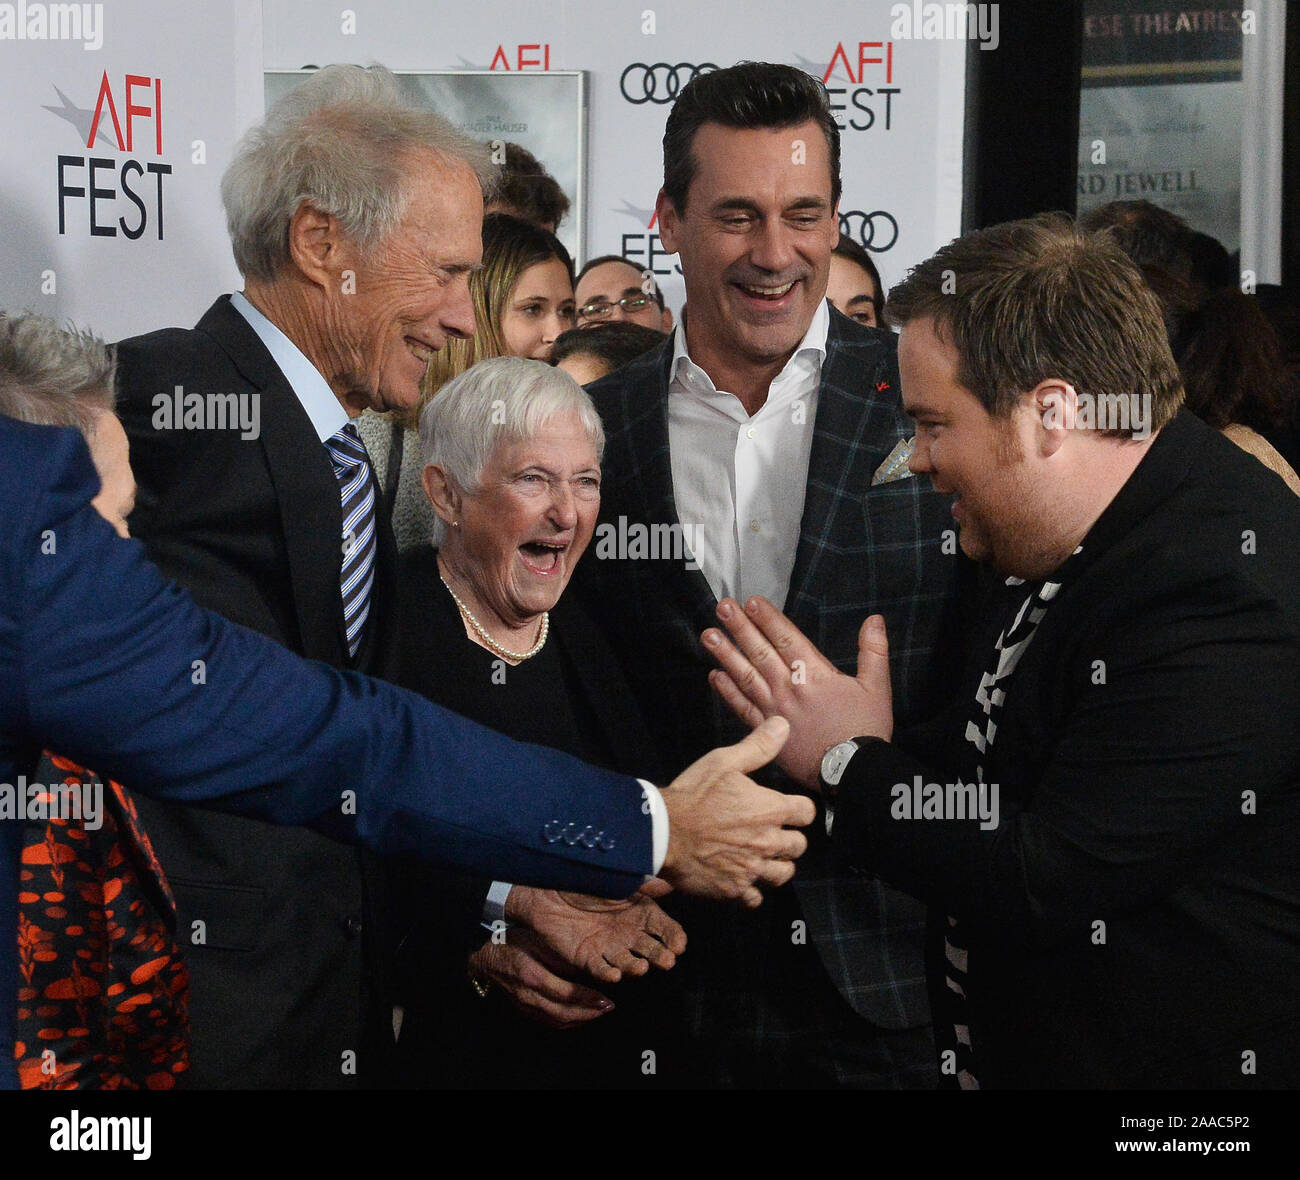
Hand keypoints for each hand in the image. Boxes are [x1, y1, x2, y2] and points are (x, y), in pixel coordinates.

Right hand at [467, 930, 612, 1029]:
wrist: (485, 958)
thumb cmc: (512, 943)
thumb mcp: (535, 939)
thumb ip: (557, 953)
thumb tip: (583, 966)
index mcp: (531, 976)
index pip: (565, 994)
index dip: (587, 999)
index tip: (606, 998)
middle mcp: (528, 996)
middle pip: (563, 1013)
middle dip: (589, 1013)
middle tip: (609, 1007)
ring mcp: (525, 1006)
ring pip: (557, 1021)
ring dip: (581, 1019)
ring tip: (600, 1012)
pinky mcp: (524, 1010)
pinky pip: (549, 1021)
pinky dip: (568, 1021)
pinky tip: (582, 1016)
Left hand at [505, 884, 686, 982]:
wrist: (549, 888)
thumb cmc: (586, 878)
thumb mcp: (618, 878)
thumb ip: (643, 883)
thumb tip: (669, 886)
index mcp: (642, 912)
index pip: (666, 929)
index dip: (674, 937)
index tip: (678, 944)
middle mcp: (630, 933)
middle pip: (652, 949)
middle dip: (661, 956)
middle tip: (667, 961)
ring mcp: (610, 947)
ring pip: (630, 963)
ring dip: (637, 968)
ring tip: (641, 968)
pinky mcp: (588, 958)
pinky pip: (602, 969)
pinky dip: (609, 974)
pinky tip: (615, 975)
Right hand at [658, 714, 814, 906]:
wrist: (661, 833)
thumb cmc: (693, 795)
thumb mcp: (724, 762)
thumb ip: (758, 746)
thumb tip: (783, 725)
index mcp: (770, 810)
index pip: (806, 813)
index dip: (798, 809)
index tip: (786, 808)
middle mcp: (767, 842)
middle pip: (799, 846)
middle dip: (789, 838)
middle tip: (770, 832)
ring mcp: (752, 869)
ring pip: (783, 874)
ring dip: (776, 865)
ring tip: (761, 856)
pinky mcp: (734, 890)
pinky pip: (756, 898)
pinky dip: (752, 890)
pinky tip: (742, 878)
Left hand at [702, 596, 893, 790]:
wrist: (852, 773)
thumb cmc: (865, 730)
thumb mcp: (878, 688)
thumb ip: (873, 651)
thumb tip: (875, 620)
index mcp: (814, 674)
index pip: (787, 638)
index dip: (768, 618)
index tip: (751, 602)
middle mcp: (789, 688)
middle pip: (760, 652)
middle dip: (740, 628)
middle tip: (722, 608)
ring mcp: (774, 709)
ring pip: (746, 676)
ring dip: (726, 654)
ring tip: (708, 636)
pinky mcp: (766, 732)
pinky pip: (742, 708)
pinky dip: (727, 691)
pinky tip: (714, 676)